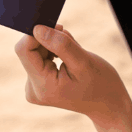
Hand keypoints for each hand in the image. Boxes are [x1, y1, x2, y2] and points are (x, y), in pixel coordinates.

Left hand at [14, 23, 131, 125]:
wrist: (107, 104)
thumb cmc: (100, 84)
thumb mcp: (83, 61)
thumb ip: (60, 44)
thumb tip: (37, 28)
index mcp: (42, 86)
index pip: (24, 50)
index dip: (37, 34)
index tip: (57, 27)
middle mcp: (33, 89)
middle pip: (30, 51)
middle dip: (50, 42)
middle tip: (72, 44)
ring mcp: (34, 88)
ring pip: (35, 53)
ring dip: (54, 47)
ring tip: (73, 56)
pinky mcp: (38, 84)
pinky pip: (40, 59)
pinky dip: (53, 53)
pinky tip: (67, 61)